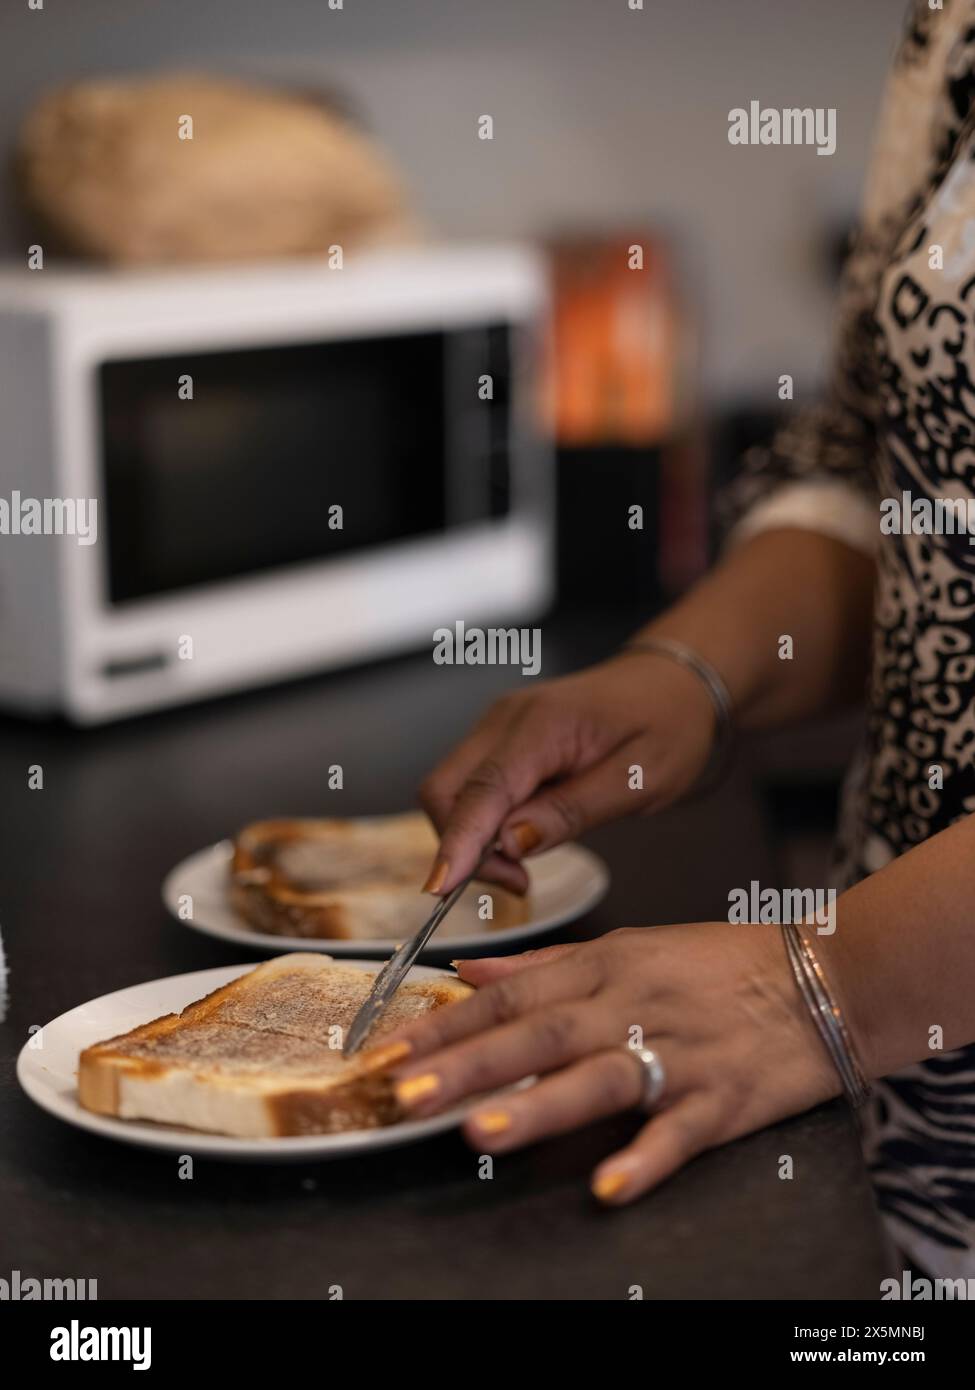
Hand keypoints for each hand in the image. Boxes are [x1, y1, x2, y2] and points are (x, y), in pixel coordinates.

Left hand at [387, 924, 839, 1202]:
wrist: (824, 976)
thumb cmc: (720, 963)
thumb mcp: (629, 945)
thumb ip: (544, 966)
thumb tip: (468, 971)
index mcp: (605, 965)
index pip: (510, 996)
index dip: (446, 1022)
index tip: (388, 1046)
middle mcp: (632, 1005)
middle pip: (538, 1036)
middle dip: (467, 1065)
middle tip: (404, 1090)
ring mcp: (677, 1053)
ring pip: (598, 1078)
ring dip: (537, 1106)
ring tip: (479, 1132)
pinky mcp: (722, 1099)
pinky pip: (678, 1132)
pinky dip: (645, 1157)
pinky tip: (609, 1185)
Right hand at [419, 651, 716, 894]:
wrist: (671, 683)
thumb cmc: (667, 725)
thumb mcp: (640, 781)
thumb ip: (572, 812)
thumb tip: (509, 843)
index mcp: (545, 723)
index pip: (483, 788)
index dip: (458, 841)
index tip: (440, 887)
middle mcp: (507, 719)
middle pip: (444, 790)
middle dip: (461, 846)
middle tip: (516, 881)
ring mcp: (498, 726)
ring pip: (451, 792)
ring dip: (470, 838)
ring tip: (523, 865)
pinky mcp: (499, 740)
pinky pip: (470, 788)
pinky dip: (481, 823)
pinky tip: (520, 837)